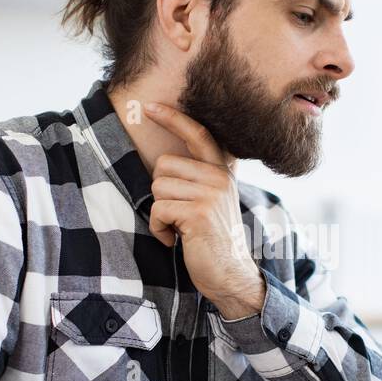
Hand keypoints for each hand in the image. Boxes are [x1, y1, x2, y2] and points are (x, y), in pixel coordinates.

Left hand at [143, 101, 265, 319]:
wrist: (230, 274)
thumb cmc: (213, 239)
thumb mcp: (213, 201)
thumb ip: (198, 179)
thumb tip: (165, 162)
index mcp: (221, 172)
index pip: (198, 135)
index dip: (173, 118)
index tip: (152, 107)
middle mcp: (219, 178)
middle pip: (163, 165)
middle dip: (161, 192)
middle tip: (178, 215)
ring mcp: (210, 195)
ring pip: (158, 188)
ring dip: (159, 213)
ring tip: (178, 228)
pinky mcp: (198, 213)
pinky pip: (158, 210)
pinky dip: (159, 229)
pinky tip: (175, 240)